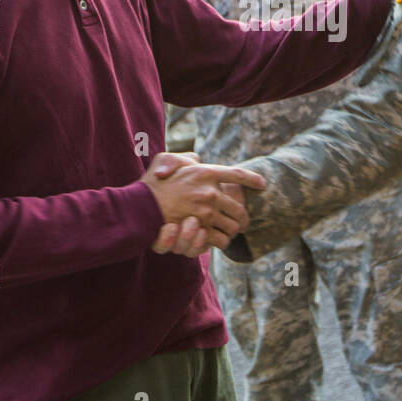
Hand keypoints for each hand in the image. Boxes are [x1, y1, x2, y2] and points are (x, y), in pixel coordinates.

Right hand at [142, 152, 264, 254]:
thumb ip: (186, 159)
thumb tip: (198, 160)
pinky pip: (221, 238)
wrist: (139, 206)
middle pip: (239, 208)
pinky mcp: (201, 229)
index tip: (262, 184)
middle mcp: (210, 191)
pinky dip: (220, 241)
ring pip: (232, 226)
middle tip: (241, 222)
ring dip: (231, 231)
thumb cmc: (151, 183)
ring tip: (228, 233)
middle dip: (241, 217)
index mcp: (205, 172)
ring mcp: (207, 211)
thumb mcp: (166, 160)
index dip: (252, 180)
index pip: (236, 175)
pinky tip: (217, 240)